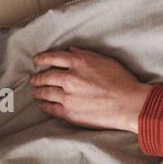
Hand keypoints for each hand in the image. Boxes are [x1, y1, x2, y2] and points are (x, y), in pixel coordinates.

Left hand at [29, 46, 151, 132]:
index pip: (53, 57)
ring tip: (34, 92)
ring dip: (38, 92)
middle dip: (37, 78)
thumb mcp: (105, 61)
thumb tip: (71, 51)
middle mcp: (70, 78)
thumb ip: (86, 54)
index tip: (36, 60)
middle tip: (33, 79)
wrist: (129, 104)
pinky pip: (51, 108)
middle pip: (46, 76)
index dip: (42, 58)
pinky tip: (43, 105)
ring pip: (45, 93)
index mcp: (79, 62)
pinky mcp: (69, 113)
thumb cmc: (122, 81)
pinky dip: (45, 106)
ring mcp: (68, 96)